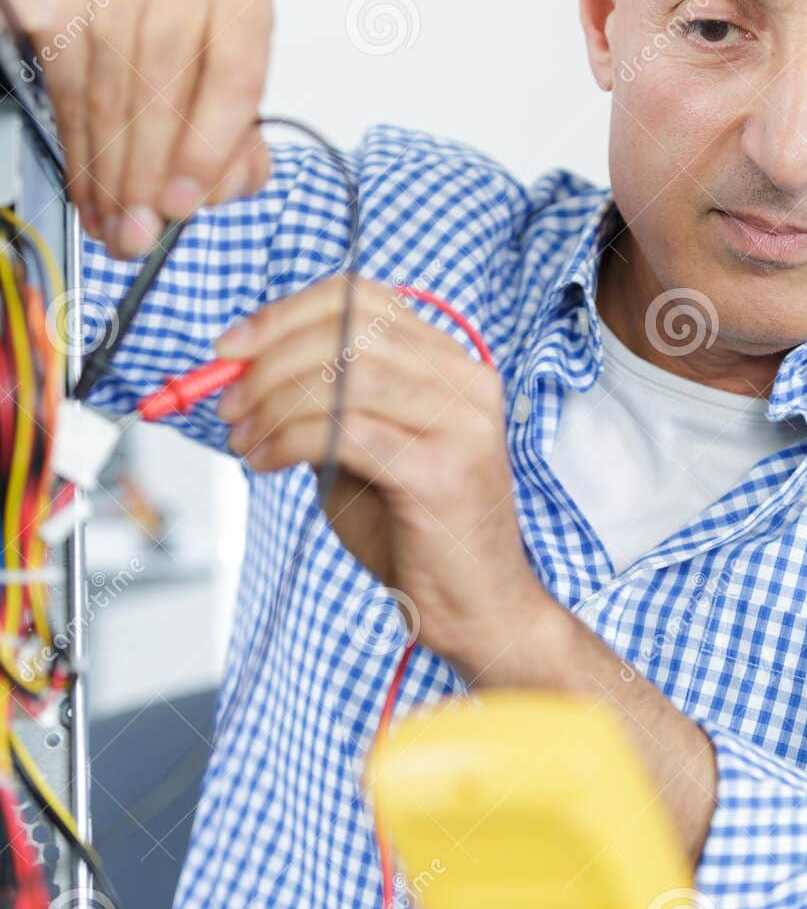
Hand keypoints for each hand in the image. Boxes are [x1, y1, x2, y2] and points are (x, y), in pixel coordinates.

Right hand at [3, 0, 272, 257]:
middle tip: (140, 233)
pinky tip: (90, 193)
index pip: (231, 77)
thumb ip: (241, 153)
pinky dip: (77, 152)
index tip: (184, 204)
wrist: (158, 2)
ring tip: (115, 226)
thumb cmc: (206, 58)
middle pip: (160, 87)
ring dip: (107, 175)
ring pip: (106, 92)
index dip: (207, 150)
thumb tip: (207, 193)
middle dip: (145, 177)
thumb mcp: (243, 102)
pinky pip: (66, 87)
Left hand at [214, 275, 549, 676]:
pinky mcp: (442, 472)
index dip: (286, 313)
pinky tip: (267, 461)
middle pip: (351, 329)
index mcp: (452, 364)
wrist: (477, 610)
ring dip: (274, 403)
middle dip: (270, 360)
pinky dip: (289, 441)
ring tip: (244, 438)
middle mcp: (466, 382)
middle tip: (227, 400)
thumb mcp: (364, 450)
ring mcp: (461, 425)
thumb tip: (244, 371)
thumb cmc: (418, 534)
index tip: (231, 347)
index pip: (363, 298)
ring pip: (346, 376)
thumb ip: (323, 403)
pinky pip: (346, 432)